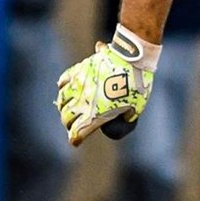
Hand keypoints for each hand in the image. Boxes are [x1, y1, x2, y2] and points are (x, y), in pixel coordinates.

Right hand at [54, 30, 156, 145]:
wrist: (132, 59)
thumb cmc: (137, 85)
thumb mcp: (137, 106)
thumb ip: (129, 115)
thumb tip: (126, 116)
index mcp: (96, 114)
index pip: (78, 132)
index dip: (75, 139)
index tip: (75, 142)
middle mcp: (83, 101)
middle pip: (66, 117)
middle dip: (68, 123)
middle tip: (72, 124)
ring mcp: (79, 84)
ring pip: (62, 99)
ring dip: (62, 106)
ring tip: (65, 108)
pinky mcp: (79, 70)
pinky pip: (64, 80)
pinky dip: (62, 86)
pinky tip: (63, 88)